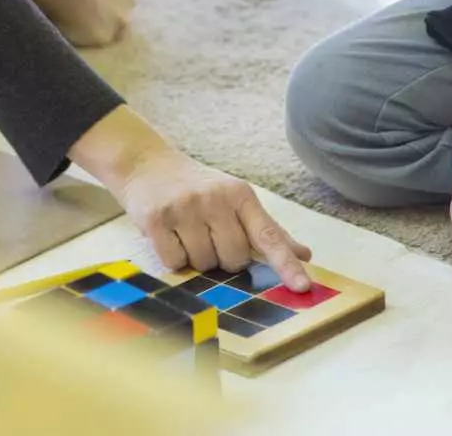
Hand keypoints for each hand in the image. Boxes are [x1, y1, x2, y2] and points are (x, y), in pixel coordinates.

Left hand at [23, 0, 136, 46]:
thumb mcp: (45, 14)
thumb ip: (63, 27)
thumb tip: (65, 25)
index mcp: (96, 38)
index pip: (87, 43)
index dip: (76, 32)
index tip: (65, 19)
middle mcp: (119, 25)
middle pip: (108, 30)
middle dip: (96, 21)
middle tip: (80, 5)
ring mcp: (129, 3)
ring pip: (119, 12)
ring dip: (109, 6)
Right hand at [119, 147, 315, 290]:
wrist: (147, 164)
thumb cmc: (198, 188)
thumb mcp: (234, 199)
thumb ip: (266, 229)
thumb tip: (304, 254)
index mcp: (240, 195)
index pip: (268, 235)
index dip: (287, 264)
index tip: (303, 287)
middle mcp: (215, 199)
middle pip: (234, 260)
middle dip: (223, 258)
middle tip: (209, 235)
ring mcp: (185, 208)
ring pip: (204, 264)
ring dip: (196, 258)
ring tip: (186, 232)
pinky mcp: (157, 219)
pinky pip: (174, 262)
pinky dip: (173, 257)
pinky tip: (168, 235)